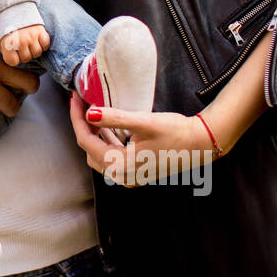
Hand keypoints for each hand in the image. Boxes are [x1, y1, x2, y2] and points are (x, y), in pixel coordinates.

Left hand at [0, 24, 49, 66]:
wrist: (13, 10)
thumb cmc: (7, 28)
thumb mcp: (0, 40)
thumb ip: (6, 52)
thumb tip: (15, 62)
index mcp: (8, 44)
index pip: (14, 62)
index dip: (14, 59)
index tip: (13, 52)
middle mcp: (20, 41)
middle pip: (27, 58)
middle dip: (24, 54)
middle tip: (21, 46)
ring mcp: (31, 36)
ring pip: (37, 53)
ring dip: (34, 49)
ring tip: (29, 42)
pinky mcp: (41, 31)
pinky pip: (46, 44)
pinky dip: (43, 43)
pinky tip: (37, 39)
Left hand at [69, 93, 217, 186]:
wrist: (202, 145)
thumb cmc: (176, 132)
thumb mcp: (144, 122)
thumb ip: (115, 118)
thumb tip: (89, 113)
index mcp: (120, 165)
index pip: (86, 141)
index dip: (77, 118)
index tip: (74, 99)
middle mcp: (122, 176)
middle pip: (90, 149)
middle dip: (82, 125)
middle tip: (81, 103)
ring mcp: (129, 177)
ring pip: (99, 155)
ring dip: (93, 134)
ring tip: (91, 111)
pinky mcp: (137, 172)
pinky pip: (111, 158)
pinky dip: (105, 142)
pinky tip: (108, 127)